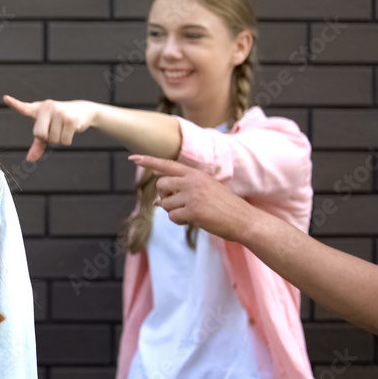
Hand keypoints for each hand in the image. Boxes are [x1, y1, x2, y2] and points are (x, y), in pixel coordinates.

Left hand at [4, 95, 98, 161]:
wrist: (84, 111)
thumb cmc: (60, 121)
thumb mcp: (47, 129)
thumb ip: (37, 144)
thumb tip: (30, 160)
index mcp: (38, 108)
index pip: (24, 107)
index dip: (15, 103)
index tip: (5, 98)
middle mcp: (47, 107)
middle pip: (39, 135)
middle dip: (47, 138)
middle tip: (54, 130)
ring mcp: (59, 112)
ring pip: (53, 140)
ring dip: (59, 140)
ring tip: (64, 128)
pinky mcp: (70, 119)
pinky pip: (64, 141)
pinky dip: (67, 140)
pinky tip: (71, 129)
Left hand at [130, 154, 252, 241]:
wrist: (244, 220)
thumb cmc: (224, 206)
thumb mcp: (206, 189)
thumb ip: (183, 190)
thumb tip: (156, 203)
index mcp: (196, 174)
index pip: (168, 165)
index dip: (149, 161)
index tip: (133, 158)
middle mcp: (193, 182)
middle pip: (161, 185)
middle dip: (164, 196)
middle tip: (177, 203)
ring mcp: (193, 196)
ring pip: (165, 204)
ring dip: (174, 211)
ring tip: (192, 213)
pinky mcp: (193, 211)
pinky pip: (173, 217)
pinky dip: (179, 221)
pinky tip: (193, 220)